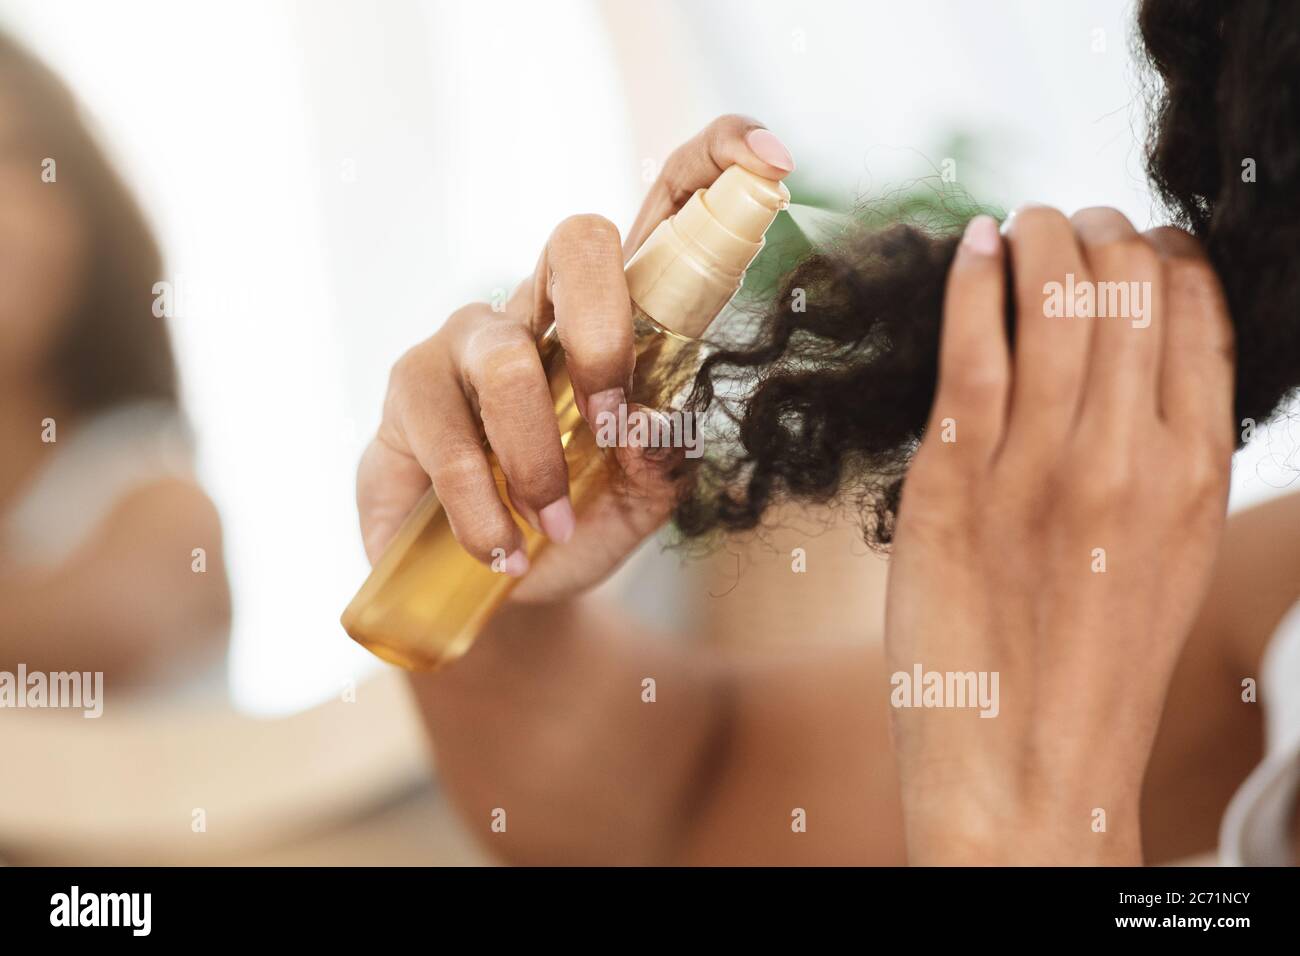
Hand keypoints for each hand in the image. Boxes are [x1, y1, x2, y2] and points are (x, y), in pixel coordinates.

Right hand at [356, 115, 794, 603]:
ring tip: (552, 526)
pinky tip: (503, 549)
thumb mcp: (639, 502)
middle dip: (605, 331)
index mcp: (613, 322)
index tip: (774, 163)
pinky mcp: (407, 392)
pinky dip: (484, 506)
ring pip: (505, 358)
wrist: (500, 587)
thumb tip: (655, 423)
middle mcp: (541, 310)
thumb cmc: (576, 524)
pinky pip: (447, 436)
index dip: (713, 160)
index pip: (660, 210)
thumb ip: (664, 462)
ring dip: (537, 459)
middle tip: (612, 425)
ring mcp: (466, 343)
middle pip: (576, 241)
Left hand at [884, 207, 1234, 863]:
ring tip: (1024, 222)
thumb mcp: (1164, 556)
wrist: (1027, 771)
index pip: (1197, 311)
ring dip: (1038, 238)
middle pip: (1128, 287)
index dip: (1165, 252)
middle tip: (1070, 222)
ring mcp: (1039, 468)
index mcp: (1194, 472)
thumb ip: (1159, 458)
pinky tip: (972, 246)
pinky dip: (972, 280)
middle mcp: (1128, 457)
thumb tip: (1134, 360)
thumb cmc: (1090, 667)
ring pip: (1052, 301)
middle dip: (1100, 231)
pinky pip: (969, 350)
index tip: (1135, 238)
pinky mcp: (953, 484)